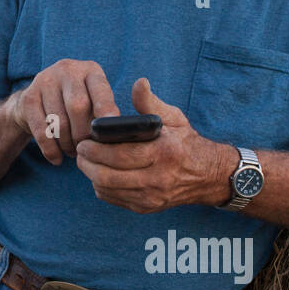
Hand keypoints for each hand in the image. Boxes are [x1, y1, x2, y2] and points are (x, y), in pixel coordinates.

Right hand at [8, 59, 121, 164]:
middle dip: (83, 133)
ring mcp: (45, 81)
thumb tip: (113, 133)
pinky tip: (57, 158)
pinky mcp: (28, 97)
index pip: (100, 89)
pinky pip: (41, 130)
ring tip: (73, 152)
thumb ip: (105, 112)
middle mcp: (67, 70)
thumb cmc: (76, 105)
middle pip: (78, 105)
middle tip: (86, 148)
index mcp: (90, 70)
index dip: (106, 108)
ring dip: (67, 143)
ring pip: (59, 120)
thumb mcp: (94, 100)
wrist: (37, 99)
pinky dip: (51, 149)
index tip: (111, 125)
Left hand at [75, 77, 230, 213]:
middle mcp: (158, 178)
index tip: (84, 142)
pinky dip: (102, 187)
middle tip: (80, 152)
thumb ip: (151, 103)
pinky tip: (100, 175)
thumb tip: (139, 83)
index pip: (122, 155)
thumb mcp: (174, 118)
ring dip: (91, 176)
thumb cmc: (186, 142)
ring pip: (109, 190)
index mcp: (164, 153)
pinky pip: (115, 199)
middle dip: (88, 164)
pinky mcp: (147, 207)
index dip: (97, 150)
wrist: (208, 175)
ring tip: (86, 162)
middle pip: (110, 176)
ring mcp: (152, 196)